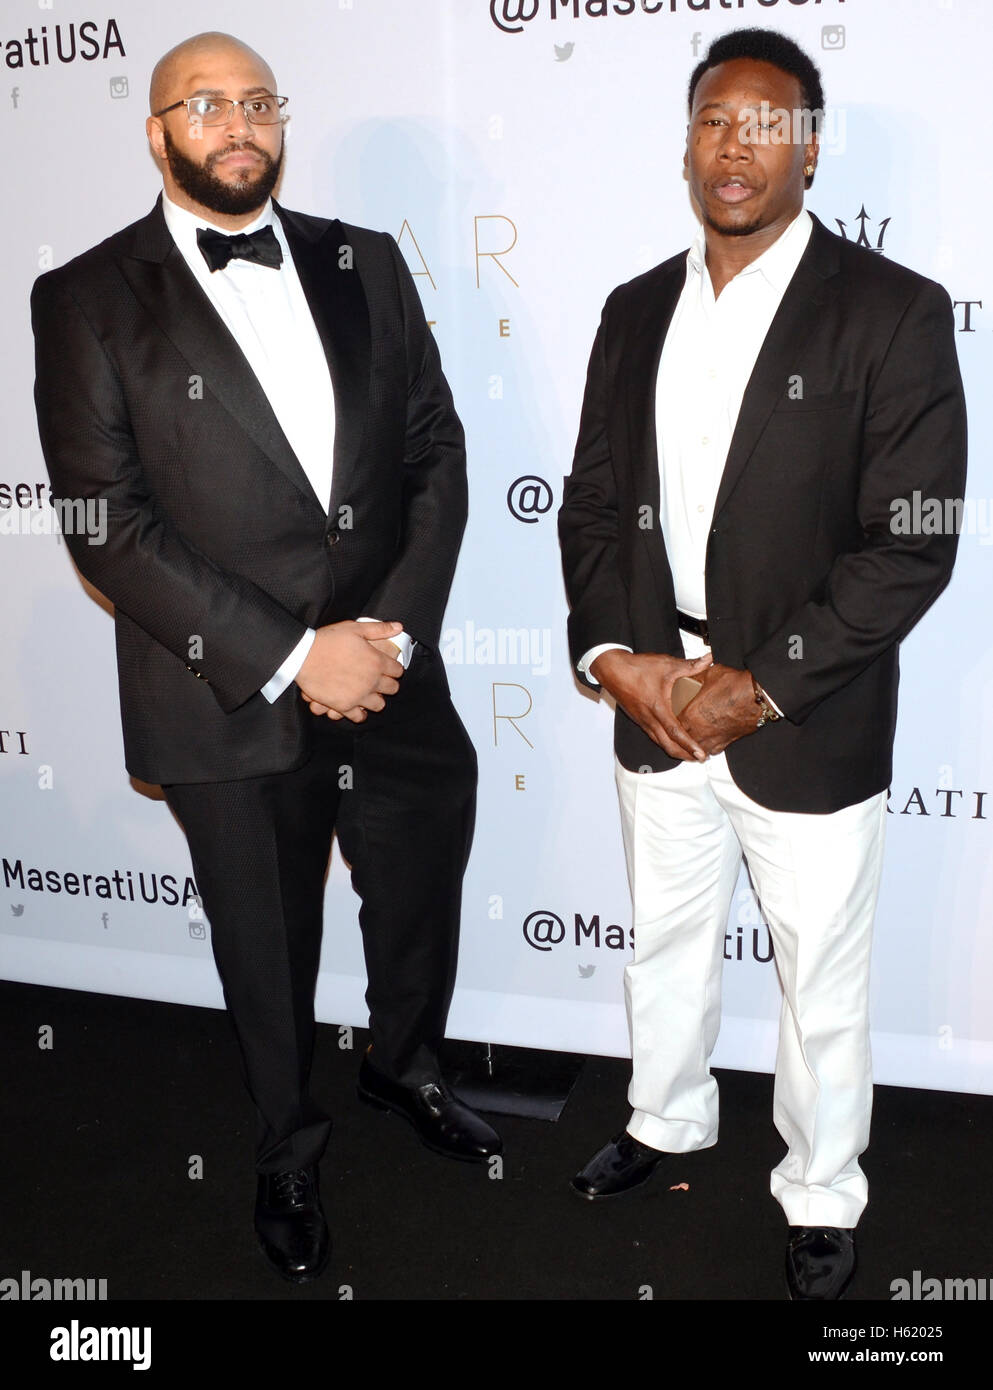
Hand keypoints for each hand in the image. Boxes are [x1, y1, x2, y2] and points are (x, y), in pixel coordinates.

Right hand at [296, 620, 403, 722]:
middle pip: (392, 689)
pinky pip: (359, 716)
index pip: (397, 670)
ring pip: (379, 705)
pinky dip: (359, 713)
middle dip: (388, 684)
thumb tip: (398, 627)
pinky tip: (357, 707)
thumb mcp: (355, 628)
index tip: (389, 668)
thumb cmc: (328, 640)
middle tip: (380, 680)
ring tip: (369, 694)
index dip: (394, 668)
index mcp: (377, 662)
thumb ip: (379, 629)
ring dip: (376, 699)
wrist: (302, 655)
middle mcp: (372, 681)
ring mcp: (358, 695)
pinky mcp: (344, 706)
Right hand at [590, 649, 713, 760]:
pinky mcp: (639, 719)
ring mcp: (643, 721)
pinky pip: (653, 736)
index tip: (701, 754)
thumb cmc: (637, 668)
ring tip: (689, 753)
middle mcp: (650, 719)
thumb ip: (690, 665)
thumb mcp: (666, 664)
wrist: (612, 670)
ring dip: (674, 750)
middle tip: (700, 759)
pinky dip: (665, 742)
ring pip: (660, 742)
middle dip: (684, 755)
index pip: (676, 733)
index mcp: (658, 708)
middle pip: (668, 745)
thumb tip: (709, 659)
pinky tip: (672, 740)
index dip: (690, 745)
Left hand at [678, 663, 760, 755]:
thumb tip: (692, 674)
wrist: (757, 697)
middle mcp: (698, 730)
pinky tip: (706, 744)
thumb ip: (697, 676)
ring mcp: (712, 738)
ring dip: (692, 745)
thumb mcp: (710, 674)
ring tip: (689, 742)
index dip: (670, 720)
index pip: (672, 723)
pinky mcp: (726, 742)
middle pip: (682, 739)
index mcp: (690, 714)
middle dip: (680, 735)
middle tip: (678, 731)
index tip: (670, 716)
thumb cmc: (735, 686)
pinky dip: (708, 747)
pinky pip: (712, 749)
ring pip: (695, 748)